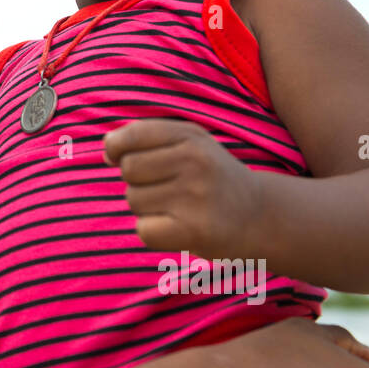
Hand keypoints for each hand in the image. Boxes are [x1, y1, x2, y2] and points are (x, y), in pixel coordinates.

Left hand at [103, 118, 263, 258]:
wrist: (261, 216)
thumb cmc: (212, 177)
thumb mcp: (190, 143)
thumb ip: (147, 138)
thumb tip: (107, 149)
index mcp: (191, 136)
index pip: (131, 135)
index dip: (115, 148)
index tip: (117, 156)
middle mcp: (195, 162)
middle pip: (128, 170)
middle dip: (136, 181)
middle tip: (165, 188)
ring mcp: (196, 197)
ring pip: (134, 200)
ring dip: (147, 208)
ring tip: (177, 207)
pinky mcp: (195, 231)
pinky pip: (143, 230)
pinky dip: (153, 232)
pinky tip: (177, 227)